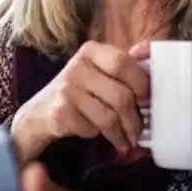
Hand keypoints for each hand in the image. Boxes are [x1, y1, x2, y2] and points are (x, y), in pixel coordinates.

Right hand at [11, 41, 149, 158]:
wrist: (40, 113)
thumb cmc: (79, 91)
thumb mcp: (99, 70)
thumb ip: (125, 64)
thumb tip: (151, 52)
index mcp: (91, 51)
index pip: (124, 62)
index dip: (141, 84)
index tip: (147, 100)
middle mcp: (76, 67)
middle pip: (121, 95)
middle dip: (135, 118)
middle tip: (140, 129)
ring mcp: (66, 89)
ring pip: (109, 117)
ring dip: (122, 134)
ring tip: (126, 140)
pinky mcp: (60, 113)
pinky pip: (92, 129)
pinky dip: (100, 136)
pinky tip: (99, 135)